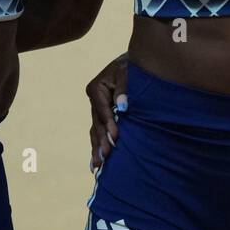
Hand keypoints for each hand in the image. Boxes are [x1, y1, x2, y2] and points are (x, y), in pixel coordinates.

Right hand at [86, 53, 127, 170]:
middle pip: (97, 123)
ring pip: (96, 131)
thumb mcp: (128, 72)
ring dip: (97, 147)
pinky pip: (100, 132)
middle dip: (101, 140)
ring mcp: (97, 109)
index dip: (108, 123)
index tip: (115, 136)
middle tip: (105, 157)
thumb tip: (122, 106)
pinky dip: (99, 145)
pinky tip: (97, 161)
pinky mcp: (103, 116)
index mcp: (96, 88)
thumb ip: (124, 89)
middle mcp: (94, 100)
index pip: (102, 109)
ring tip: (98, 165)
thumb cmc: (133, 66)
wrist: (135, 64)